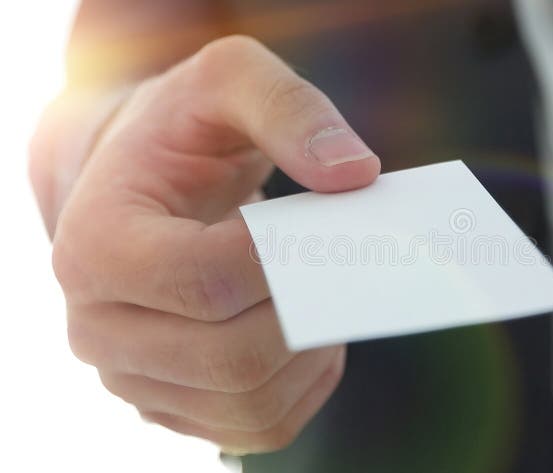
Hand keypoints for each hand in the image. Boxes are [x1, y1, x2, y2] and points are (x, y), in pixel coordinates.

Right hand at [44, 36, 379, 452]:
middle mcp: (99, 326)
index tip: (327, 226)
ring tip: (325, 294)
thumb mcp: (229, 79)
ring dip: (314, 354)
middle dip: (310, 314)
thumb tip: (356, 176)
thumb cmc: (184, 130)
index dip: (287, 260)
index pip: (207, 280)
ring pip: (251, 403)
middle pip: (234, 356)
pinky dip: (305, 385)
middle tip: (344, 267)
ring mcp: (135, 377)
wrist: (144, 180)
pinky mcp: (174, 406)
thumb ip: (291, 109)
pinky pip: (259, 425)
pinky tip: (312, 334)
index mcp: (96, 245)